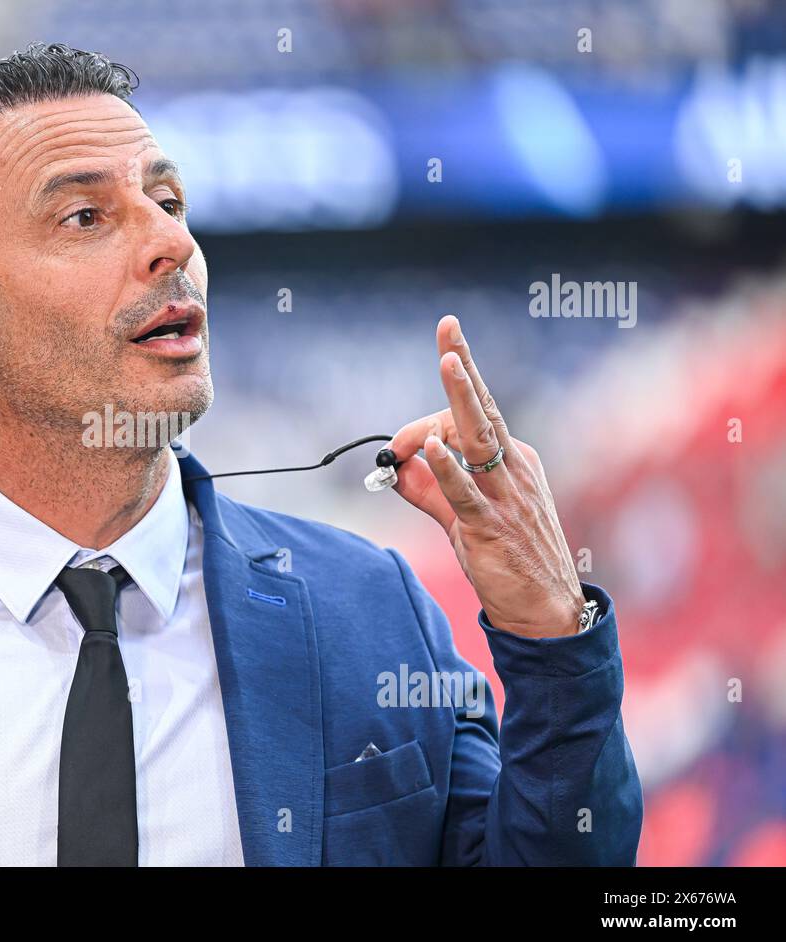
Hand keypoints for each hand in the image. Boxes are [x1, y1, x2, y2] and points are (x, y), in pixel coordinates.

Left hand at [387, 315, 584, 637]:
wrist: (546, 610)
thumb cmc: (508, 558)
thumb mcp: (464, 517)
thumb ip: (429, 491)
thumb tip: (396, 467)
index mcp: (512, 459)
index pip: (472, 417)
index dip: (429, 418)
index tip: (399, 443)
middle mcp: (514, 468)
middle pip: (483, 409)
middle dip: (463, 366)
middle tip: (448, 330)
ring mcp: (508, 495)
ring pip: (480, 438)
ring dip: (461, 398)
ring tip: (449, 362)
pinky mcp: (494, 526)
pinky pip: (469, 492)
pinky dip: (450, 469)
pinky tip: (433, 449)